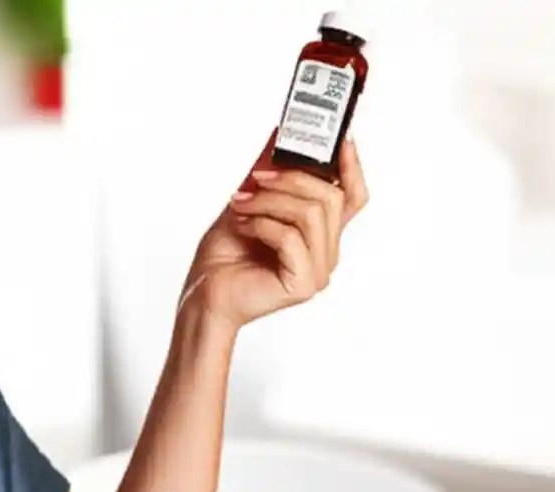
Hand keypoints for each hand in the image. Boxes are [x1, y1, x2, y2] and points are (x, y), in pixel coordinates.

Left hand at [180, 129, 368, 330]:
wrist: (203, 295)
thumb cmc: (224, 255)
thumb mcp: (246, 202)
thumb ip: (268, 172)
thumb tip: (280, 133)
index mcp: (319, 233)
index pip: (351, 197)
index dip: (351, 166)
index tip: (340, 138)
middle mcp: (326, 252)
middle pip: (331, 197)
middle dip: (291, 179)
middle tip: (256, 177)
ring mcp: (318, 270)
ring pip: (311, 213)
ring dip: (270, 201)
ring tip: (240, 204)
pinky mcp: (303, 283)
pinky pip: (290, 237)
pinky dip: (261, 224)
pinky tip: (240, 226)